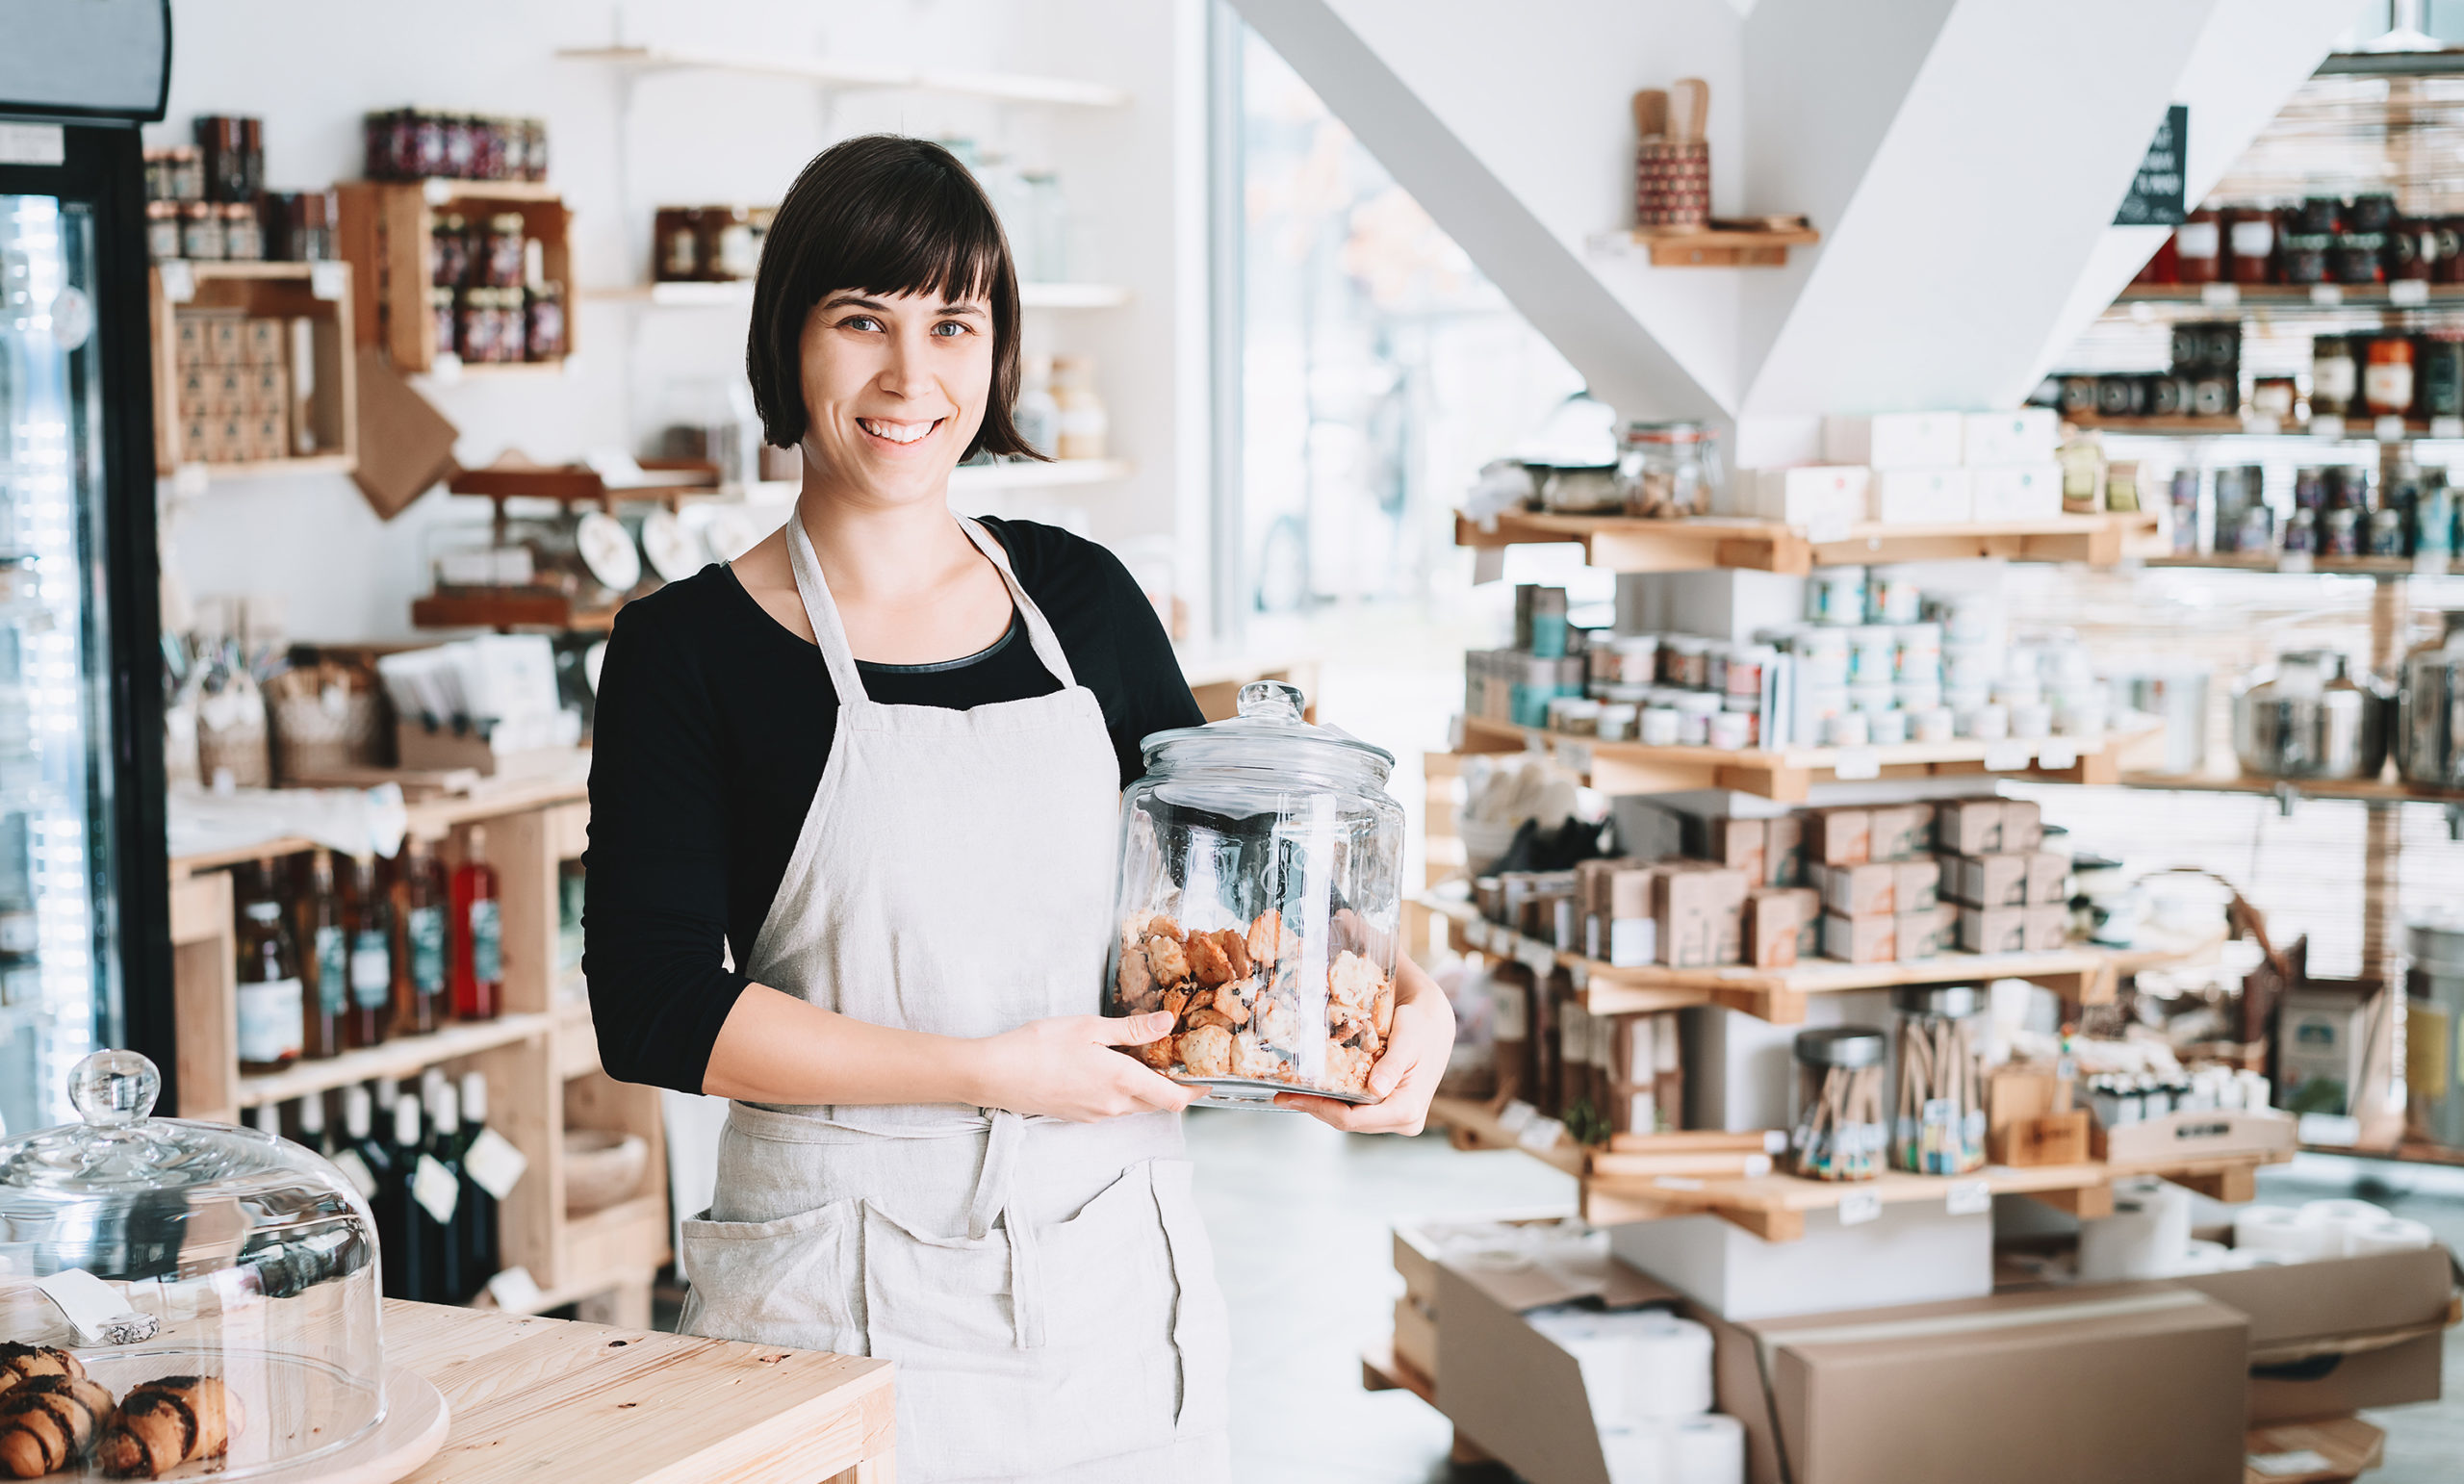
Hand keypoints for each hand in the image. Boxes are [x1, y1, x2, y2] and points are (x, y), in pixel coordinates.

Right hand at [971, 1012, 1203, 1121]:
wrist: (996, 1074)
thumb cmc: (1040, 1045)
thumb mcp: (1090, 1027)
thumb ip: (1132, 1030)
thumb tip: (1167, 1023)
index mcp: (1122, 1081)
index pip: (1173, 1099)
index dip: (1194, 1092)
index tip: (1207, 1080)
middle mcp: (1114, 1105)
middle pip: (1156, 1103)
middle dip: (1171, 1087)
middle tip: (1176, 1062)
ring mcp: (1095, 1114)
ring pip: (1134, 1106)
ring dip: (1144, 1089)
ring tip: (1143, 1061)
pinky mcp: (1078, 1116)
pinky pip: (1111, 1107)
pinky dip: (1121, 1093)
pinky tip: (1108, 1070)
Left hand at [1277, 954, 1453, 1133]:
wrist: (1434, 1021)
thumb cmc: (1421, 1026)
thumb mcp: (1408, 1040)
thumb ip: (1393, 1064)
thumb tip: (1377, 1089)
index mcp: (1407, 1110)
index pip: (1354, 1119)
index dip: (1320, 1109)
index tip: (1291, 1096)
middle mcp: (1403, 1121)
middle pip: (1348, 1121)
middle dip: (1315, 1107)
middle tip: (1282, 1094)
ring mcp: (1395, 1118)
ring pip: (1349, 1117)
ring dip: (1321, 1105)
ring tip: (1291, 1091)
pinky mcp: (1388, 1109)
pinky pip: (1355, 1109)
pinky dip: (1334, 1099)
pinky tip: (1313, 1088)